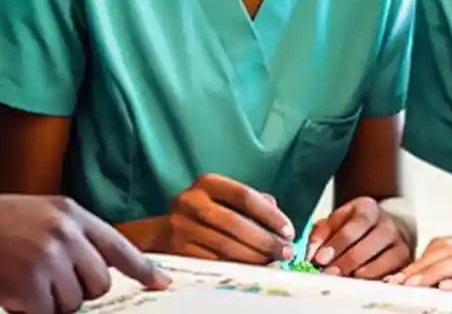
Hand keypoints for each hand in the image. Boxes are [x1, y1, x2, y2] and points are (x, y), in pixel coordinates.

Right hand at [0, 194, 170, 313]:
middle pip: (97, 282)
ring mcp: (50, 259)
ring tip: (10, 279)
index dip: (142, 268)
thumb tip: (86, 272)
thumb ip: (61, 238)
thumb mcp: (25, 217)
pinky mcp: (30, 287)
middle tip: (37, 284)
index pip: (116, 244)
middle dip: (73, 292)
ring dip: (45, 303)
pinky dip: (24, 311)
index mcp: (66, 211)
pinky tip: (1, 292)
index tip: (161, 283)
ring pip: (72, 303)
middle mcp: (65, 232)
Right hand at [157, 174, 294, 264]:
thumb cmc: (203, 215)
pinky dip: (236, 267)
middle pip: (237, 223)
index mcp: (207, 183)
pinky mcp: (178, 250)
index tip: (288, 231)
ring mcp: (182, 226)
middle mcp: (191, 200)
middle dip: (266, 240)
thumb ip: (252, 203)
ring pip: (226, 245)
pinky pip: (214, 261)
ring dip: (254, 257)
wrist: (162, 234)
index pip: (244, 196)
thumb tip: (279, 217)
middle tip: (286, 252)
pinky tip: (251, 269)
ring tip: (272, 262)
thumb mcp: (224, 199)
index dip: (270, 215)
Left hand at [306, 197, 411, 278]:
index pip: (356, 223)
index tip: (320, 258)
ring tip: (346, 280)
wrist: (381, 228)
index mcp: (368, 208)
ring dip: (364, 272)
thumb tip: (311, 252)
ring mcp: (400, 242)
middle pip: (372, 241)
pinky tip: (363, 284)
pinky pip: (395, 272)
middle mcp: (388, 223)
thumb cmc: (353, 226)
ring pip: (387, 258)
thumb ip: (321, 234)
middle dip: (348, 260)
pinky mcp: (405, 260)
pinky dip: (379, 279)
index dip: (338, 242)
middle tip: (330, 273)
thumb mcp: (335, 222)